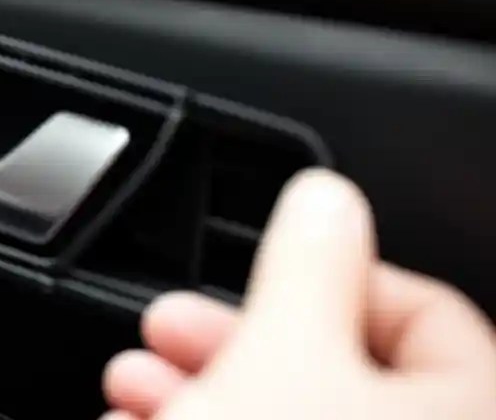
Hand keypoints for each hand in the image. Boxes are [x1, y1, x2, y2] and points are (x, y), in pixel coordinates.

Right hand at [102, 169, 495, 419]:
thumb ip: (307, 261)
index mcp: (467, 408)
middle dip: (229, 336)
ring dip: (194, 387)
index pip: (425, 313)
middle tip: (169, 326)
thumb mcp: (279, 349)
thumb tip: (325, 198)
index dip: (332, 272)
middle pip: (333, 367)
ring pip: (282, 415)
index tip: (259, 267)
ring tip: (132, 385)